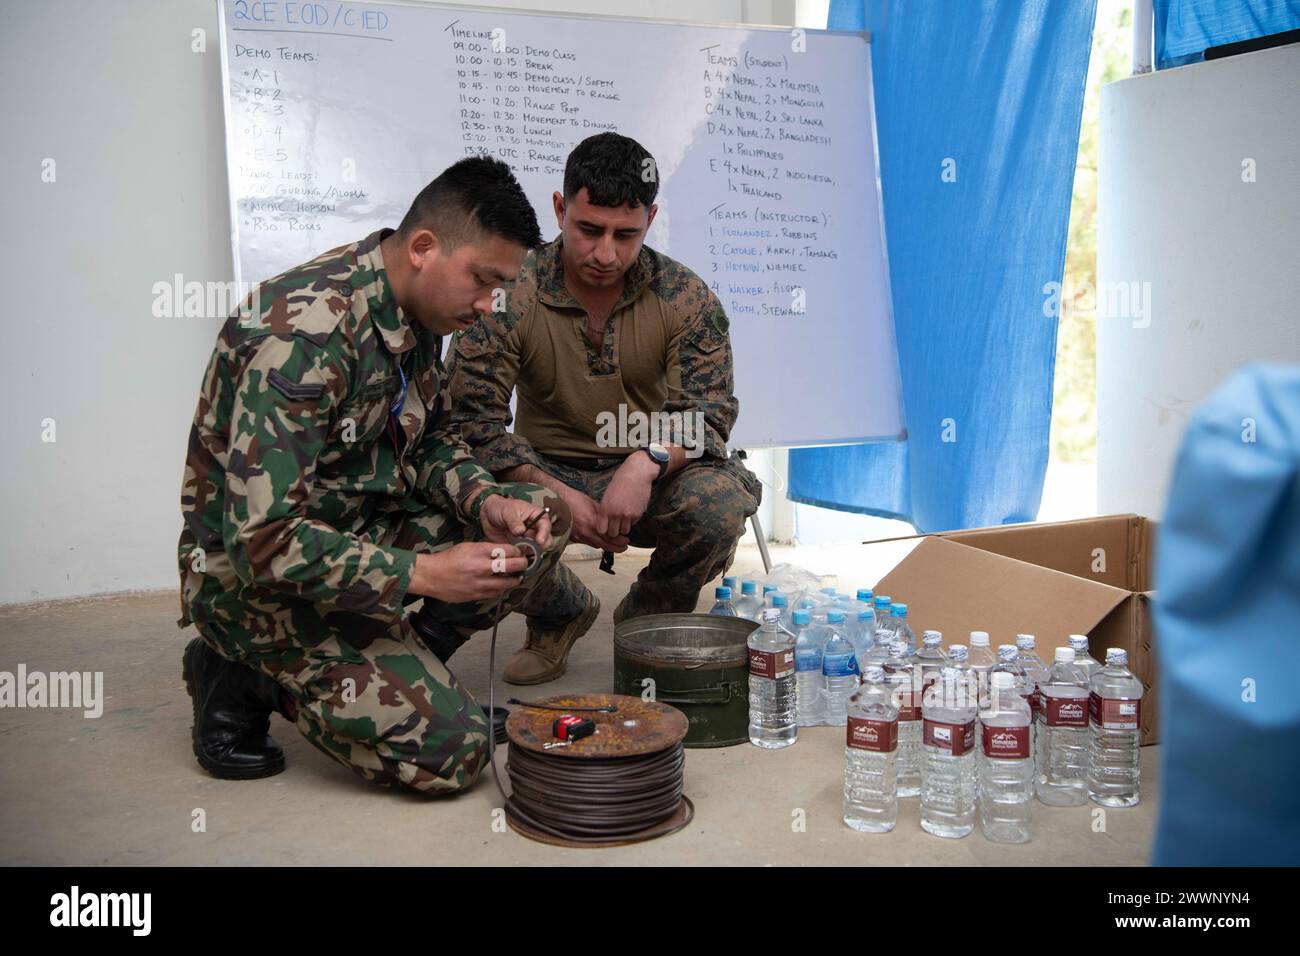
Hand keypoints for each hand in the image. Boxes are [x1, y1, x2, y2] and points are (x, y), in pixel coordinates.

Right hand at [408, 542, 529, 602]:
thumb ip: (487, 549)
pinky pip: (497, 593)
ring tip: (516, 576)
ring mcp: (480, 583)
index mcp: (479, 551)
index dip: (518, 551)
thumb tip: (506, 551)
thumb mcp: (468, 546)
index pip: (509, 550)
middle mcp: (482, 567)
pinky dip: (502, 589)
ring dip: (515, 579)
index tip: (521, 552)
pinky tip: (501, 585)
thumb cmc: (449, 559)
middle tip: (525, 563)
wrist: (431, 576)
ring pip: (508, 583)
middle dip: (523, 564)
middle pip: (513, 566)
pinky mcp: (477, 595)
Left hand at [479, 494, 553, 549]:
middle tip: (527, 544)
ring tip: (514, 541)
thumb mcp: (507, 511)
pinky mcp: (520, 546)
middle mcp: (535, 528)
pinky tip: (512, 547)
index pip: (546, 526)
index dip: (544, 534)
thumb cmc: (500, 507)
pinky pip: (524, 553)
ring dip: (526, 549)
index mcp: (536, 516)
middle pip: (545, 540)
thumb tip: (521, 531)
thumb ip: (514, 521)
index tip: (539, 541)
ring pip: (535, 549)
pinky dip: (519, 553)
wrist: (488, 515)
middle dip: (537, 545)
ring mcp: (528, 538)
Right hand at [560, 485, 628, 552]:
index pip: (611, 536)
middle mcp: (586, 532)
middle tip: (624, 546)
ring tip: (615, 545)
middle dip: (617, 547)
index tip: (626, 540)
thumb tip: (612, 520)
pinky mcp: (573, 538)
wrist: (556, 502)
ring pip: (597, 545)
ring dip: (607, 546)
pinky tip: (601, 541)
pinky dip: (596, 543)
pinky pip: (588, 543)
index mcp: (592, 522)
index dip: (620, 540)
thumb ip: (603, 515)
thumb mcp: (592, 504)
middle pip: (605, 545)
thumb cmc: (573, 499)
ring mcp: (579, 536)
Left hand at [598, 453, 656, 538]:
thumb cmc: (620, 481)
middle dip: (614, 531)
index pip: (601, 530)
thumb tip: (605, 523)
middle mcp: (616, 514)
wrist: (637, 473)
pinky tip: (632, 509)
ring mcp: (628, 515)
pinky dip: (633, 520)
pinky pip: (634, 523)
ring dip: (624, 526)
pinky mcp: (638, 514)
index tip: (606, 526)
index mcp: (605, 508)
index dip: (604, 530)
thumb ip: (606, 510)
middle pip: (613, 533)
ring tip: (624, 517)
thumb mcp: (607, 495)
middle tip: (616, 525)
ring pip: (625, 531)